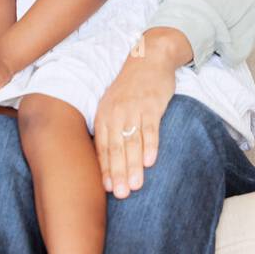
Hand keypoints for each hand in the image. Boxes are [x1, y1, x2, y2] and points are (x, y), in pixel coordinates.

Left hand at [94, 29, 188, 196]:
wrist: (148, 58)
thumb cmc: (130, 89)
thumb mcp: (113, 107)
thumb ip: (110, 130)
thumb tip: (108, 159)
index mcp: (103, 117)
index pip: (102, 148)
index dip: (104, 169)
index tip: (106, 190)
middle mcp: (115, 114)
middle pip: (116, 148)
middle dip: (117, 173)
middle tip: (120, 195)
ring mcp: (133, 109)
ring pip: (132, 142)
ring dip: (134, 165)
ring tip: (135, 186)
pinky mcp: (151, 104)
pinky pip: (151, 128)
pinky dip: (150, 145)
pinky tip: (150, 162)